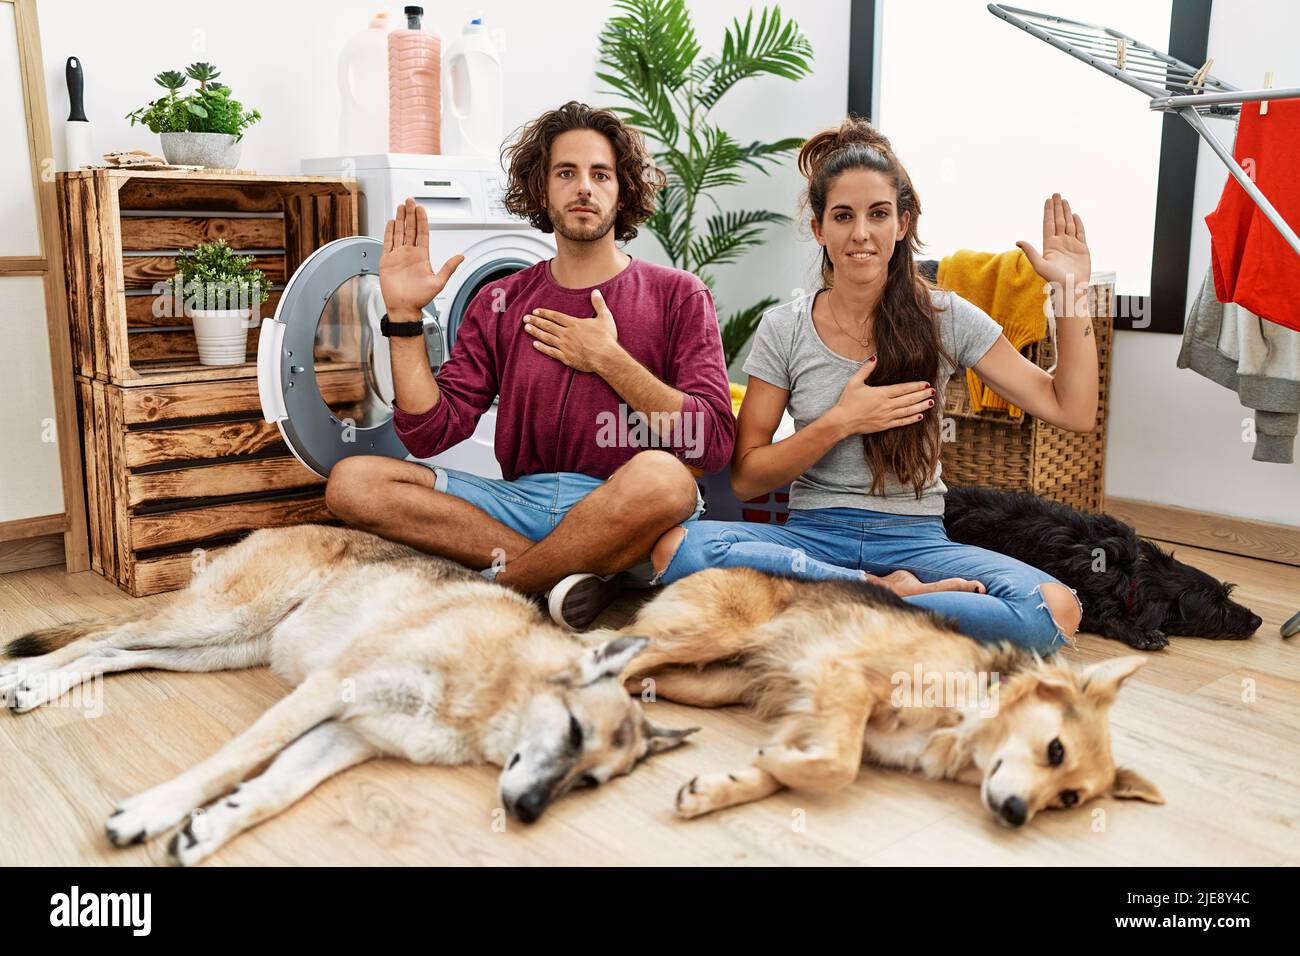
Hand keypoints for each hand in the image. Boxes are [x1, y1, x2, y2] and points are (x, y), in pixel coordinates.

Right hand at [379, 198, 463, 321]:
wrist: (404, 308)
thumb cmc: (420, 298)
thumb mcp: (438, 282)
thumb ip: (449, 267)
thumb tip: (461, 257)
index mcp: (422, 256)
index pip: (422, 233)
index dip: (421, 220)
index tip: (421, 209)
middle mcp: (410, 253)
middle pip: (410, 229)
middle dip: (410, 214)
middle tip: (410, 201)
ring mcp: (398, 256)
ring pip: (399, 232)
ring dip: (400, 219)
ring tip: (401, 207)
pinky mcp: (387, 260)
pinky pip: (388, 242)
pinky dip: (389, 232)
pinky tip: (391, 222)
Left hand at [524, 289, 619, 372]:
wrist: (606, 357)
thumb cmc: (606, 338)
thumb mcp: (605, 317)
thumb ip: (599, 304)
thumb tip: (595, 291)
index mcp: (574, 323)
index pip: (555, 316)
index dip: (544, 313)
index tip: (535, 311)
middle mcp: (567, 333)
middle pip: (548, 325)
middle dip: (536, 321)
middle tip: (525, 318)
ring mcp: (565, 346)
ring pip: (546, 337)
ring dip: (536, 332)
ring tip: (527, 328)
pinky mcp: (566, 357)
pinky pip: (551, 351)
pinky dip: (542, 348)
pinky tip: (535, 344)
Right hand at [829, 357, 935, 436]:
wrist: (842, 421)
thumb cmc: (847, 401)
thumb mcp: (855, 382)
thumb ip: (866, 369)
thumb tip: (875, 358)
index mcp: (881, 393)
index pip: (903, 389)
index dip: (916, 386)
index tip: (926, 383)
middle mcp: (887, 405)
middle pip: (909, 399)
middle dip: (922, 395)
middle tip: (933, 391)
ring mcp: (886, 416)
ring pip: (908, 411)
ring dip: (920, 406)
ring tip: (931, 402)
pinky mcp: (884, 425)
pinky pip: (901, 422)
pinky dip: (911, 419)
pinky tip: (920, 416)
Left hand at [1016, 193, 1090, 302]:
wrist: (1072, 287)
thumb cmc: (1054, 279)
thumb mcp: (1039, 264)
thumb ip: (1030, 251)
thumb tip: (1017, 240)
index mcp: (1049, 245)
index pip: (1048, 224)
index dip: (1048, 212)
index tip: (1048, 200)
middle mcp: (1060, 243)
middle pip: (1058, 221)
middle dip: (1057, 207)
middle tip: (1056, 194)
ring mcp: (1071, 244)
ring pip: (1069, 224)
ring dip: (1067, 212)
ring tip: (1064, 200)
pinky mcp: (1082, 248)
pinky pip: (1080, 232)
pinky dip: (1078, 223)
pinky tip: (1075, 215)